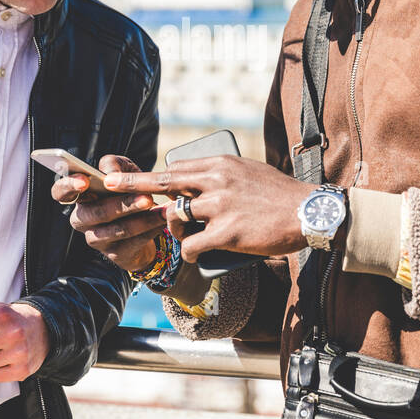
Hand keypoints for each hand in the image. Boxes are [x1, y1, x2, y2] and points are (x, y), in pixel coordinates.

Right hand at [51, 154, 166, 272]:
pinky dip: (150, 230)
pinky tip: (162, 220)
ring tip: (160, 209)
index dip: (68, 187)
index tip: (85, 181)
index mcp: (80, 196)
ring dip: (140, 219)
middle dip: (122, 205)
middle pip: (95, 213)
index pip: (60, 192)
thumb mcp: (124, 171)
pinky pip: (133, 242)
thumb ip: (115, 165)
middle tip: (146, 197)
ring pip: (116, 230)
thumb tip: (109, 172)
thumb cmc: (128, 191)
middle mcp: (82, 219)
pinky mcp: (116, 253)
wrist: (145, 222)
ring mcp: (97, 238)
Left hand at [104, 155, 317, 261]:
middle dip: (134, 184)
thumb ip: (221, 176)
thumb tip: (198, 181)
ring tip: (190, 236)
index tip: (136, 180)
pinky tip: (198, 254)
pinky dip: (191, 252)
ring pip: (177, 218)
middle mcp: (216, 181)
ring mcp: (220, 207)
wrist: (308, 212)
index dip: (156, 178)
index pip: (177, 168)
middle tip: (111, 185)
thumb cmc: (280, 195)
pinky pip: (193, 245)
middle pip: (165, 183)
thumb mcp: (248, 172)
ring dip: (177, 230)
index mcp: (221, 164)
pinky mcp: (227, 233)